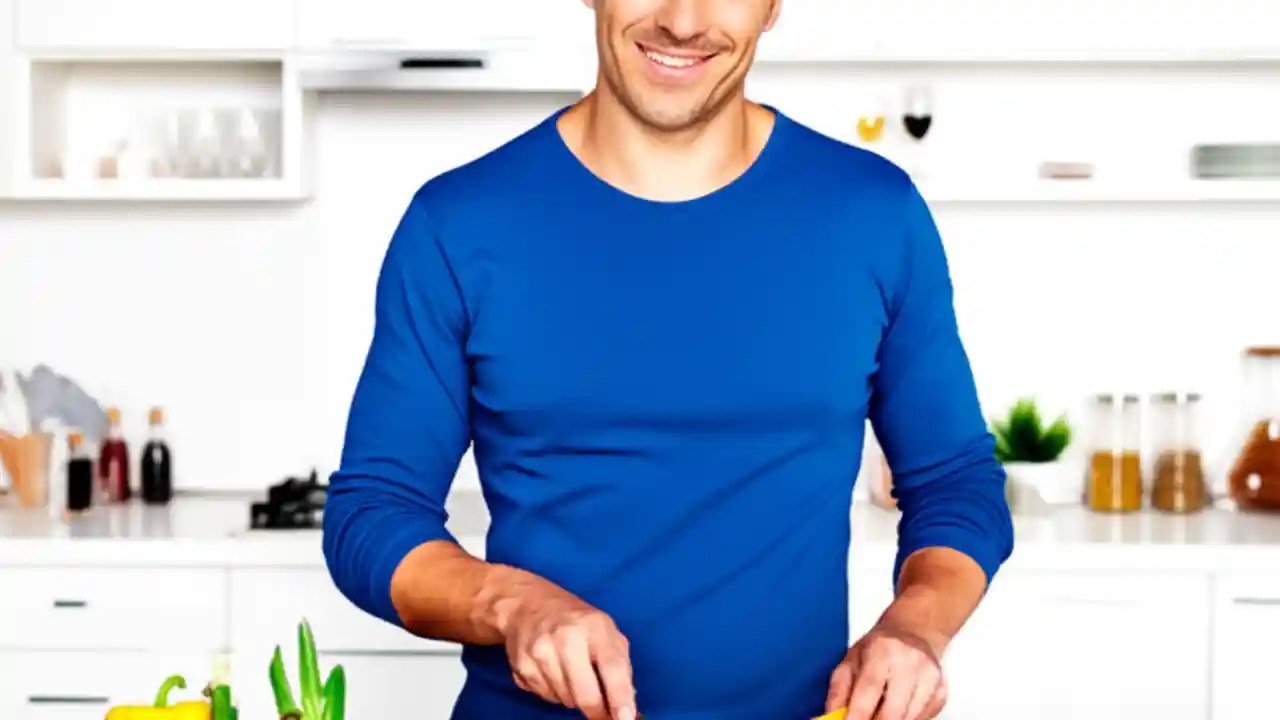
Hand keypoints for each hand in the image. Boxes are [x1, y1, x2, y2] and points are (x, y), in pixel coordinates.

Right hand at [496, 573, 636, 719]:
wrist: (528, 604)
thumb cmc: (576, 621)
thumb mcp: (606, 630)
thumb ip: (620, 663)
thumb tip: (627, 702)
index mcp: (594, 627)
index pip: (612, 668)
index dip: (620, 697)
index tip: (626, 719)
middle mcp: (567, 638)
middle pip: (586, 694)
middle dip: (596, 710)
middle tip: (601, 712)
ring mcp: (541, 652)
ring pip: (565, 700)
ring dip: (573, 697)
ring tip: (571, 673)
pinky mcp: (522, 665)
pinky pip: (545, 696)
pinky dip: (553, 691)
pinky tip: (552, 671)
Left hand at [825, 623, 946, 719]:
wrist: (913, 632)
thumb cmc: (878, 648)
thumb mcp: (850, 662)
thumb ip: (838, 693)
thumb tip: (828, 719)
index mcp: (882, 650)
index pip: (870, 690)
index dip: (858, 716)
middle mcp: (910, 662)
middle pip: (893, 711)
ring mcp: (929, 677)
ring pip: (909, 719)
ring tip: (878, 710)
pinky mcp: (941, 692)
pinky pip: (922, 719)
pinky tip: (898, 708)